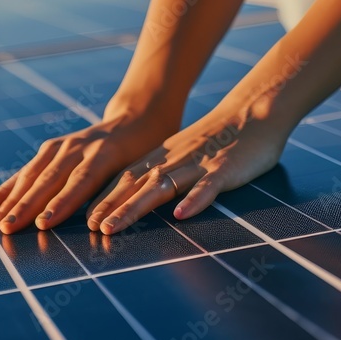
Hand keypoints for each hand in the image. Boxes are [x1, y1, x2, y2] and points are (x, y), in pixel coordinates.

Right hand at [0, 107, 178, 233]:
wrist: (136, 118)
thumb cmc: (145, 153)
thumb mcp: (143, 170)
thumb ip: (123, 192)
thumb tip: (103, 224)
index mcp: (105, 154)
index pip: (80, 181)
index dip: (61, 203)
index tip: (43, 223)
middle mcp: (78, 148)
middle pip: (49, 179)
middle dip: (26, 206)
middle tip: (7, 228)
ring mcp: (61, 146)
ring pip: (32, 175)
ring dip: (11, 200)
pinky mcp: (49, 149)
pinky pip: (24, 172)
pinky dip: (5, 190)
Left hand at [86, 102, 289, 234]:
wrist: (255, 111)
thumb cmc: (220, 139)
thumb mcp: (185, 154)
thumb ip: (164, 174)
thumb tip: (141, 197)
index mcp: (162, 157)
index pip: (126, 179)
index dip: (104, 198)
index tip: (85, 219)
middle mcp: (173, 160)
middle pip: (135, 184)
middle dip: (109, 206)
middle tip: (88, 227)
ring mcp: (198, 163)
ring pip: (161, 187)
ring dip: (134, 207)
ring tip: (113, 226)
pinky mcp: (225, 169)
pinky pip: (208, 185)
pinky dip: (195, 200)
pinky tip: (182, 215)